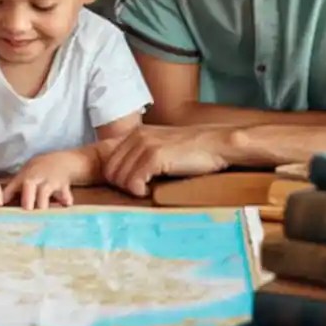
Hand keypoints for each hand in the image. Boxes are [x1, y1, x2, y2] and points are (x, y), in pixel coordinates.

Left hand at [2, 153, 74, 209]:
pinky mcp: (63, 187)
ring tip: (42, 217)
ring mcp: (49, 182)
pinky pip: (64, 193)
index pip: (12, 187)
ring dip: (43, 203)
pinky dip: (65, 199)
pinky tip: (66, 204)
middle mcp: (35, 180)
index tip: (1, 205)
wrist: (61, 162)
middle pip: (29, 187)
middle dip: (27, 198)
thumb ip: (13, 191)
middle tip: (25, 210)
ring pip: (45, 192)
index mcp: (24, 179)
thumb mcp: (24, 176)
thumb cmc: (38, 172)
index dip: (6, 195)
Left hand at [100, 125, 232, 196]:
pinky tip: (151, 190)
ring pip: (119, 178)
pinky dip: (139, 191)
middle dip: (122, 186)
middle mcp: (136, 136)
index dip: (117, 179)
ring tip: (148, 189)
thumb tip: (126, 176)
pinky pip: (134, 181)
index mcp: (135, 134)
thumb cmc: (194, 151)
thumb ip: (142, 155)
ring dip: (131, 189)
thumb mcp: (162, 147)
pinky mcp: (155, 156)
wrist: (217, 144)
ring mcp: (144, 145)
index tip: (133, 187)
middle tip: (140, 191)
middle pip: (110, 171)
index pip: (108, 162)